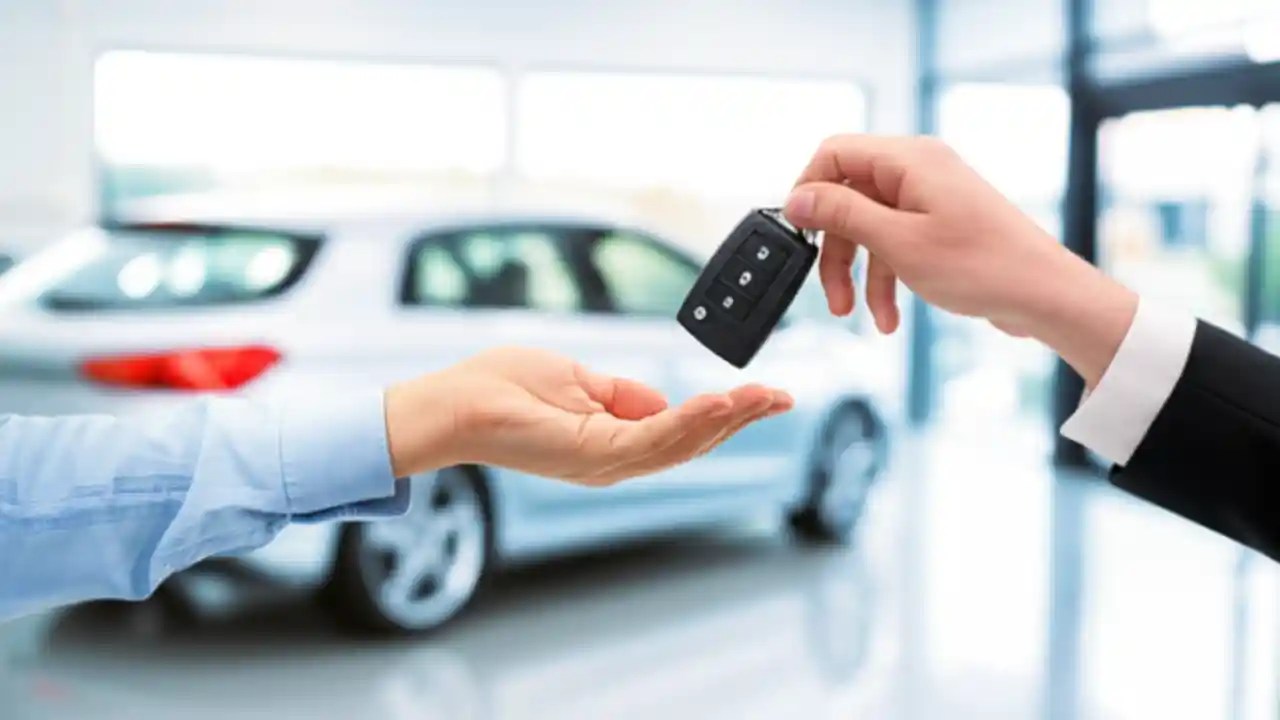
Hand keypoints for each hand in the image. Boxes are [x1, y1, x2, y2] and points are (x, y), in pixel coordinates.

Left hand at [384, 347, 792, 484]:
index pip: (680, 432)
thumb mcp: (578, 379)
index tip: (763, 395)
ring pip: (681, 444)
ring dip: (727, 420)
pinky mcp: (591, 455)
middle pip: (692, 443)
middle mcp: (613, 461)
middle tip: (783, 398)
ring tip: (765, 398)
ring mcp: (604, 463)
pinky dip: (689, 420)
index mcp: (611, 443)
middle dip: (740, 420)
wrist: (454, 403)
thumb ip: (623, 393)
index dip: (723, 414)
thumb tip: (660, 399)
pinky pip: (653, 438)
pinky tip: (719, 402)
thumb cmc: (500, 388)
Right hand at [783, 134, 1137, 386]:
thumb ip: (842, 216)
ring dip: (858, 274)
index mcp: (909, 159)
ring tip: (856, 313)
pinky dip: (886, 279)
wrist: (1044, 295)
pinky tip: (888, 317)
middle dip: (835, 251)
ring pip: (868, 228)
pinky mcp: (939, 226)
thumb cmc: (983, 266)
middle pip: (847, 198)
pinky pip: (894, 244)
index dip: (808, 191)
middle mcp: (918, 171)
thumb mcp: (898, 243)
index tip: (799, 233)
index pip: (834, 154)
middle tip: (832, 294)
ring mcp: (930, 198)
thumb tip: (797, 198)